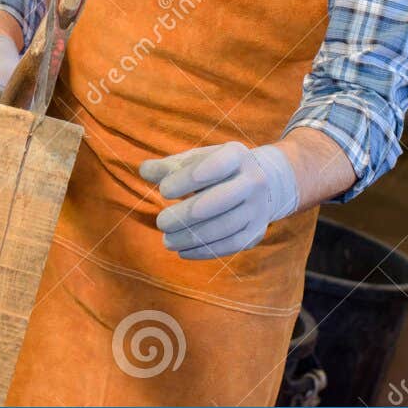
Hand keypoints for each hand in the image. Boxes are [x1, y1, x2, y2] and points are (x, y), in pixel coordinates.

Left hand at [139, 142, 299, 259]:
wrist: (263, 183)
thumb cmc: (216, 169)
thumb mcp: (195, 160)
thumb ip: (168, 166)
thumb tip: (143, 170)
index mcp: (236, 155)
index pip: (214, 166)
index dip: (186, 179)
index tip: (163, 190)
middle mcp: (253, 181)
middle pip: (220, 200)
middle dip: (187, 214)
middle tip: (161, 223)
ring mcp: (258, 208)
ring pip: (225, 226)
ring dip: (192, 237)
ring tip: (167, 241)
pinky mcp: (256, 232)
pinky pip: (231, 245)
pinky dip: (204, 251)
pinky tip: (182, 251)